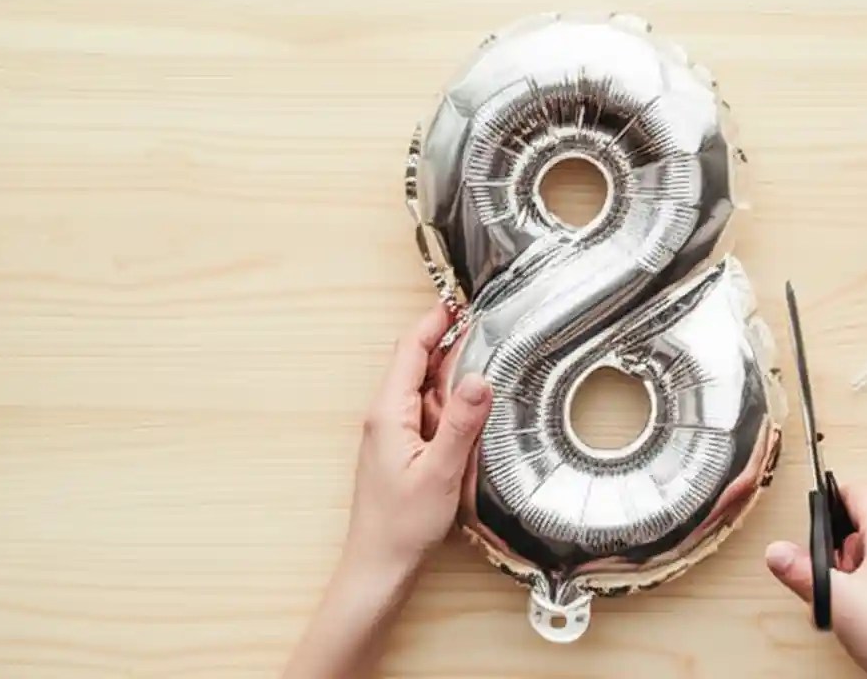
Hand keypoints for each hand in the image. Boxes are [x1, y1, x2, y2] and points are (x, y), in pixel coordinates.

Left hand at [344, 304, 491, 577]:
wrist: (379, 565)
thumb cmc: (402, 525)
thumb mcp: (441, 471)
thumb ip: (461, 423)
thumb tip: (478, 378)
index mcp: (388, 412)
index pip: (410, 349)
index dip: (434, 321)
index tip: (459, 300)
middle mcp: (386, 416)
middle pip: (418, 364)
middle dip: (450, 344)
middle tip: (486, 330)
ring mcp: (392, 433)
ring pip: (425, 390)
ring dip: (452, 379)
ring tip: (487, 370)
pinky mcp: (402, 449)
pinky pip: (427, 414)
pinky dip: (450, 406)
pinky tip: (471, 416)